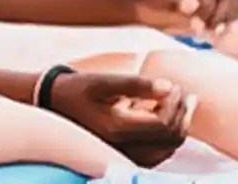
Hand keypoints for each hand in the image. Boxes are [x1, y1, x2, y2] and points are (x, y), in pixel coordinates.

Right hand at [48, 73, 190, 167]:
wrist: (53, 104)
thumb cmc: (77, 89)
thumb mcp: (103, 81)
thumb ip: (137, 84)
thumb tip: (170, 87)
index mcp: (117, 128)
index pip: (164, 124)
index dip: (175, 104)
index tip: (174, 85)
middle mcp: (122, 147)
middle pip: (171, 139)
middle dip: (182, 115)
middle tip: (184, 94)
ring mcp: (123, 154)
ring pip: (167, 149)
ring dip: (179, 127)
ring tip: (181, 104)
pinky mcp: (124, 155)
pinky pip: (157, 153)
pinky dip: (167, 137)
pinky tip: (165, 117)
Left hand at [133, 0, 237, 35]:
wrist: (146, 2)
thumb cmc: (149, 2)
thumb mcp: (158, 5)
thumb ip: (176, 4)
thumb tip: (192, 5)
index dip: (205, 9)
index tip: (195, 27)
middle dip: (217, 15)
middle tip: (203, 32)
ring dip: (226, 18)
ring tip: (210, 33)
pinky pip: (235, 2)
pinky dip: (229, 17)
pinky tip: (217, 30)